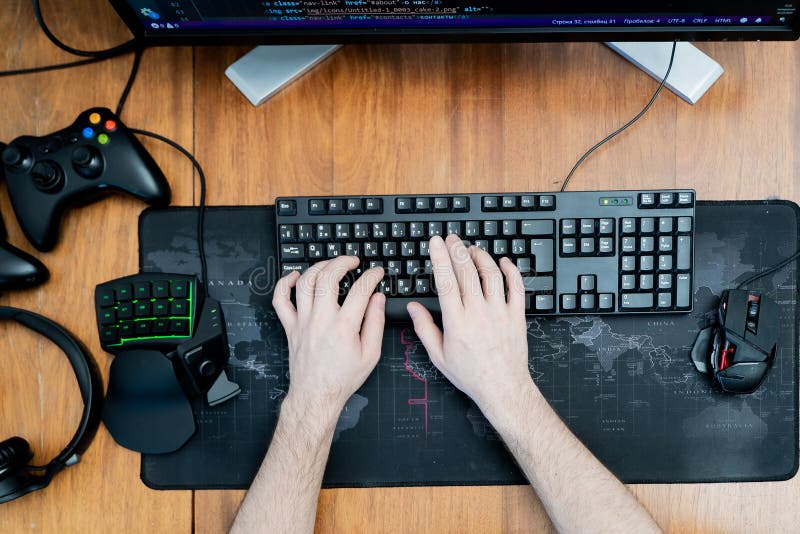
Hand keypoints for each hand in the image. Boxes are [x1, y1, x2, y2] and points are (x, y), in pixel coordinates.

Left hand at [272, 256, 385, 416]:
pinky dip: (285, 283)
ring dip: (318, 267)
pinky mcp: (290, 327)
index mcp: (344, 327)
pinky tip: (296, 276)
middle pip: (328, 278)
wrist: (316, 395)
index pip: (360, 290)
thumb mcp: (371, 354)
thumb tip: (378, 299)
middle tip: (353, 261)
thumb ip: (376, 323)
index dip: (371, 276)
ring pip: (305, 283)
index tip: (376, 272)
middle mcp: (321, 320)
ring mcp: (302, 322)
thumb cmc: (342, 378)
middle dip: (342, 262)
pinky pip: (280, 300)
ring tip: (330, 265)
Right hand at [407, 234, 532, 409]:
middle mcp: (479, 314)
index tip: (436, 242)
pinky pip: (517, 287)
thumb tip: (414, 307)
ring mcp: (500, 313)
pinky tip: (503, 262)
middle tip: (452, 238)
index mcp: (457, 323)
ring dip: (481, 257)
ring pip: (492, 275)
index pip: (446, 282)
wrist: (503, 388)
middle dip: (458, 250)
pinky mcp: (517, 316)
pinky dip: (511, 271)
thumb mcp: (439, 356)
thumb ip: (424, 329)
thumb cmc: (471, 375)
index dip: (440, 258)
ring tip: (472, 249)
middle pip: (468, 273)